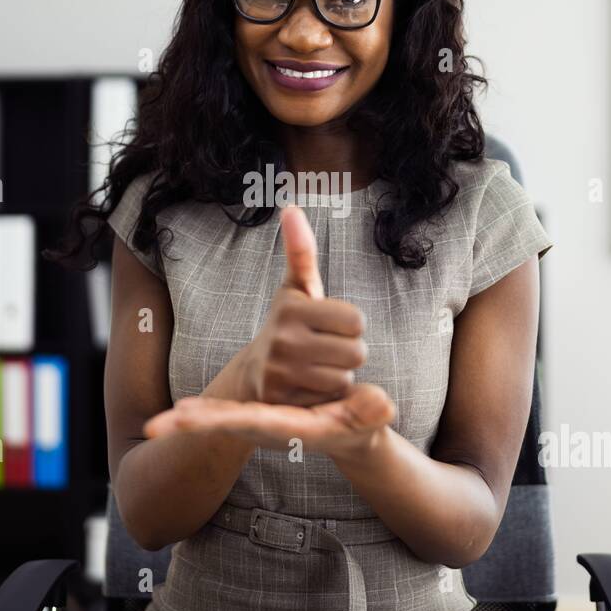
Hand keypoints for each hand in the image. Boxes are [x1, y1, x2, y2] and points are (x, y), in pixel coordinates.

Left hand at [145, 382, 395, 458]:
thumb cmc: (363, 422)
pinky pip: (223, 412)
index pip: (259, 423)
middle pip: (227, 425)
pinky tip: (179, 407)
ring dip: (191, 423)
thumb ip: (374, 410)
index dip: (230, 422)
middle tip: (160, 428)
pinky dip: (202, 414)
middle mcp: (272, 429)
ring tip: (157, 426)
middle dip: (197, 427)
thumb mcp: (370, 416)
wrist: (352, 432)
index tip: (200, 421)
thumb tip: (380, 407)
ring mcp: (260, 423)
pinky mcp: (256, 414)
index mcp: (295, 429)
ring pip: (219, 421)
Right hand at [239, 205, 367, 405]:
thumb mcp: (295, 289)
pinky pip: (331, 401)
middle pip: (356, 351)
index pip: (356, 320)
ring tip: (315, 369)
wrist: (254, 376)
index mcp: (292, 307)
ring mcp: (282, 373)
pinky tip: (308, 389)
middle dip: (346, 353)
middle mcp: (284, 339)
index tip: (328, 326)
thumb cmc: (287, 326)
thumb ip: (300, 251)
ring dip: (338, 376)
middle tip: (322, 351)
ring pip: (346, 378)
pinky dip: (326, 398)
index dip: (349, 326)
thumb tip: (291, 207)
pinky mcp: (285, 403)